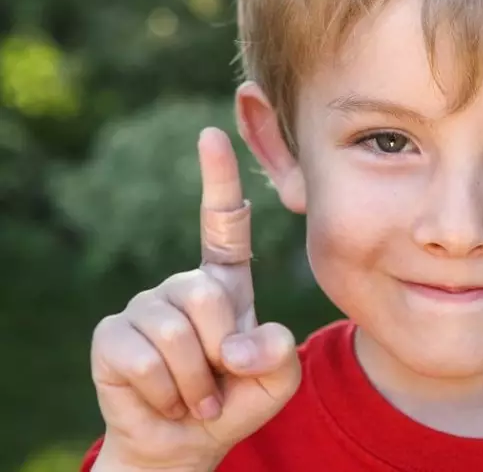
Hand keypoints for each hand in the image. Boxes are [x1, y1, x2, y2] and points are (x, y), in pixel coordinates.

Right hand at [89, 128, 300, 470]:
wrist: (188, 442)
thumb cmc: (235, 400)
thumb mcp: (278, 379)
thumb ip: (279, 353)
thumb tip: (236, 344)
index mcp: (225, 283)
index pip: (223, 224)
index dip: (218, 179)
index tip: (212, 133)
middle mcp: (182, 286)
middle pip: (208, 296)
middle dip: (222, 350)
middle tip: (220, 378)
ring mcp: (143, 307)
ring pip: (177, 334)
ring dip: (195, 382)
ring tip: (194, 394)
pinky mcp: (111, 336)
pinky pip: (146, 360)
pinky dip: (167, 393)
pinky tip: (166, 399)